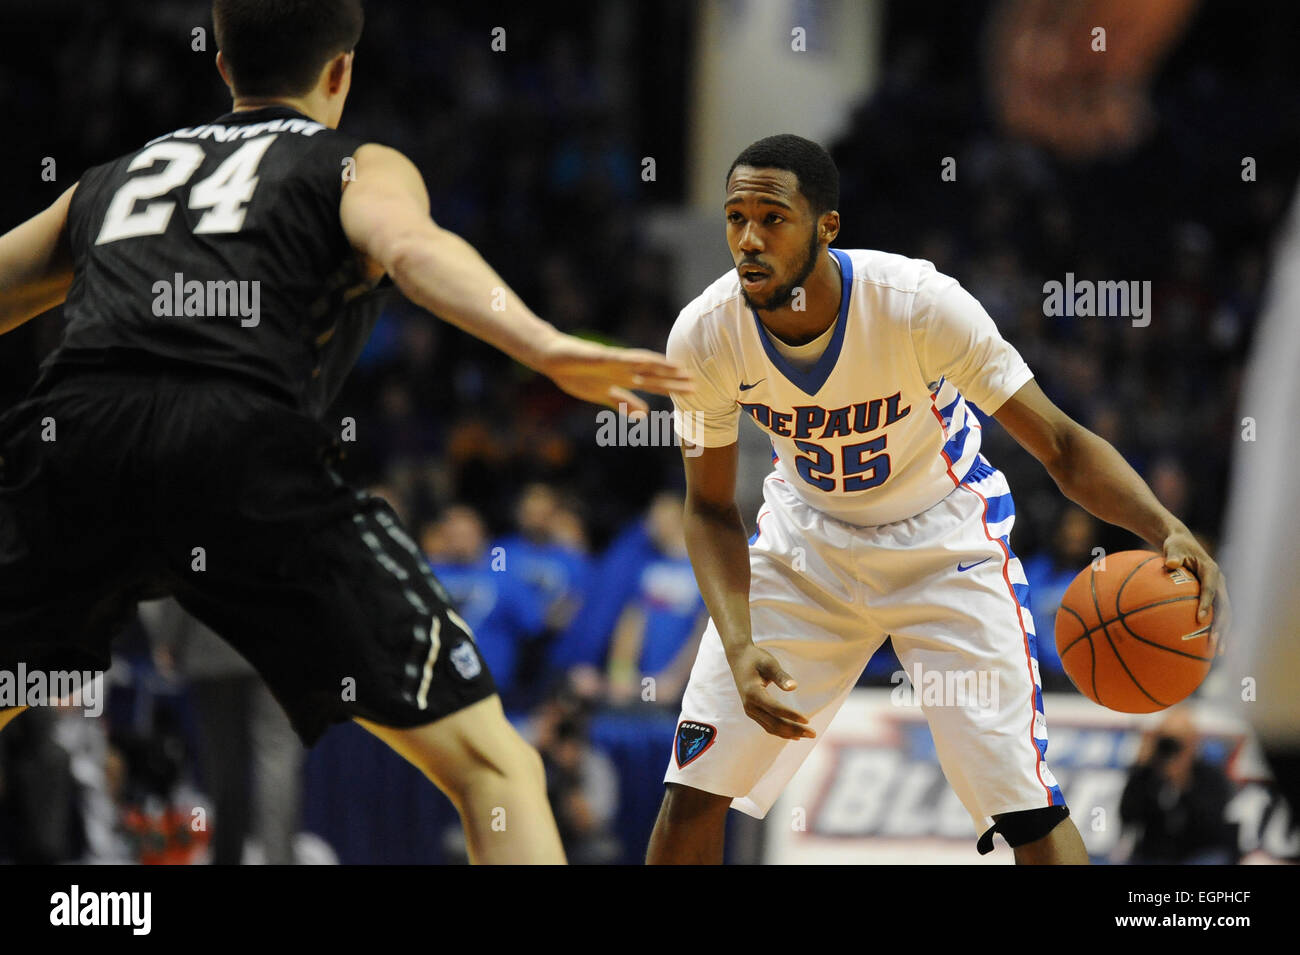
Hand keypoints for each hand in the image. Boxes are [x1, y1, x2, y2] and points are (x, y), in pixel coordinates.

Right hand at [534, 334, 693, 413]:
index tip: (691, 392)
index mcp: (624, 379)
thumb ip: (623, 403)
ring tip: (679, 370)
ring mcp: (614, 362)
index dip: (672, 388)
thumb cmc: (576, 375)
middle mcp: (624, 369)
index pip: (653, 384)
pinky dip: (635, 360)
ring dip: (660, 367)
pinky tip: (650, 361)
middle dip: (673, 380)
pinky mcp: (602, 357)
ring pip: (643, 364)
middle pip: (653, 375)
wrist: (553, 359)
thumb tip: (645, 414)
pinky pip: (621, 359)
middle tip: (695, 383)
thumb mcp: (602, 395)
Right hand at [726, 643, 813, 739]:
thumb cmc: (756, 658)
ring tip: (808, 735)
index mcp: (753, 693)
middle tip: (813, 733)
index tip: (807, 720)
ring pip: (771, 727)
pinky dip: (781, 732)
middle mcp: (749, 705)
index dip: (791, 715)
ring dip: (790, 733)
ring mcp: (750, 710)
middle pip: (774, 723)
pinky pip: (767, 726)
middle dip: (794, 729)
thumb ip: (781, 676)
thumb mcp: (769, 663)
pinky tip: (794, 735)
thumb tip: (794, 687)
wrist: (739, 658)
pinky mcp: (752, 712)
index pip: (775, 709)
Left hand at [1162, 528, 1230, 655]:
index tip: (1200, 619)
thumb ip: (1172, 555)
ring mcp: (1220, 591)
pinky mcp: (1216, 597)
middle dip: (1220, 626)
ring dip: (1222, 633)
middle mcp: (1220, 582)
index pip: (1211, 589)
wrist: (1183, 543)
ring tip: (1218, 652)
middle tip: (1214, 643)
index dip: (1207, 604)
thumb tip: (1169, 564)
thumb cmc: (1175, 545)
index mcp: (1211, 570)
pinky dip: (1216, 630)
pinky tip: (1210, 646)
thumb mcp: (1172, 546)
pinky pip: (1218, 616)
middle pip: (1224, 607)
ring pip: (1225, 615)